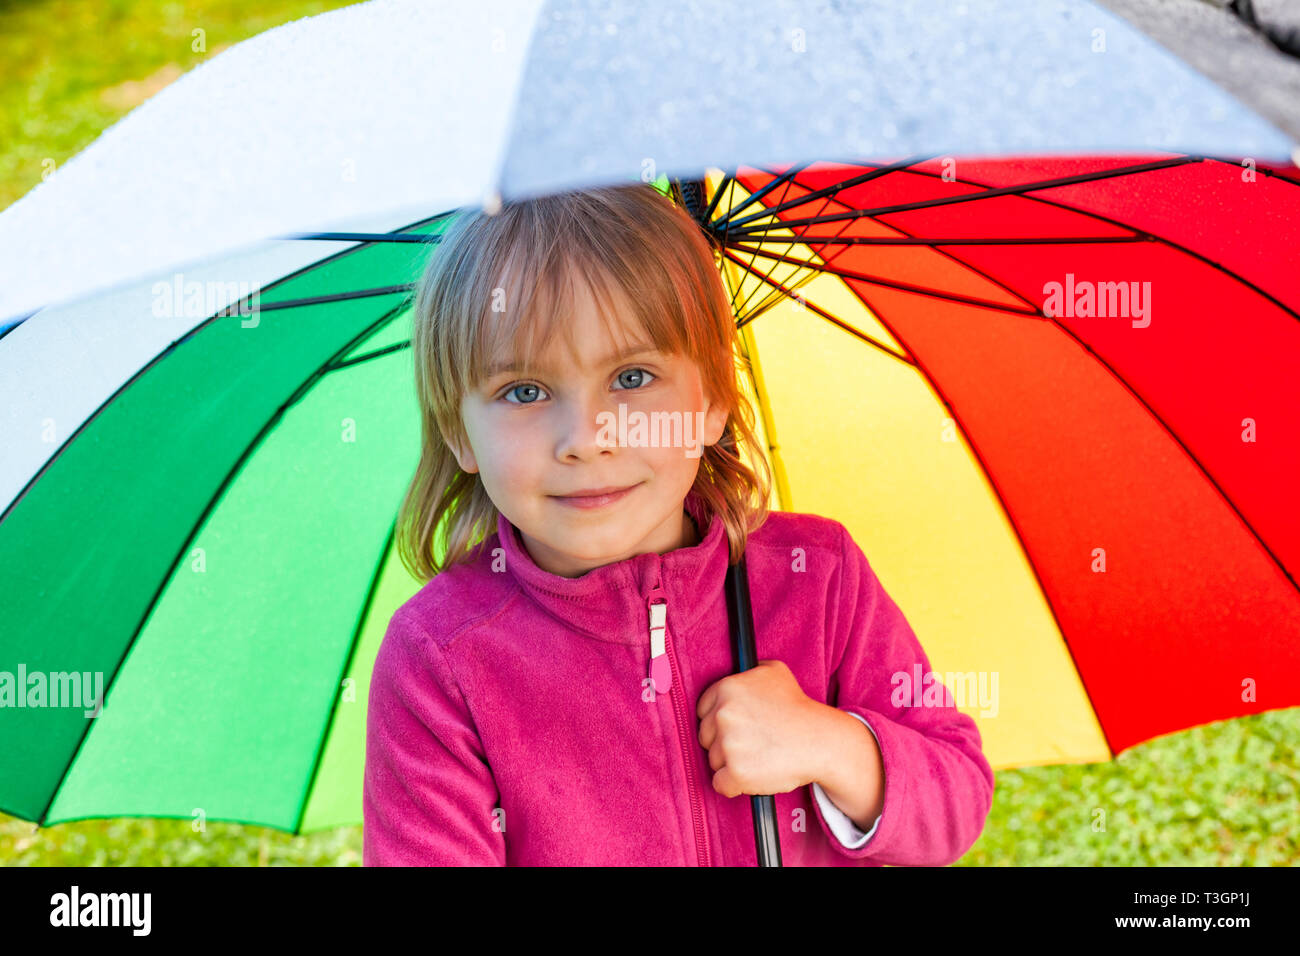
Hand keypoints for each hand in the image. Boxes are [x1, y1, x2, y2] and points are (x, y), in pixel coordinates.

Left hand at [695, 659, 827, 797]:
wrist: (821, 741)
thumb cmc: (799, 708)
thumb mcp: (773, 671)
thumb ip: (748, 671)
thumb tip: (735, 672)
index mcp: (727, 688)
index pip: (703, 711)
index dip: (718, 722)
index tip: (735, 728)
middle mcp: (723, 714)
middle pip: (706, 737)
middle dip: (724, 743)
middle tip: (751, 742)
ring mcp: (728, 744)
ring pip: (714, 761)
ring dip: (731, 763)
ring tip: (759, 756)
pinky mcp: (737, 772)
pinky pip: (720, 784)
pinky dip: (734, 785)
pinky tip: (753, 775)